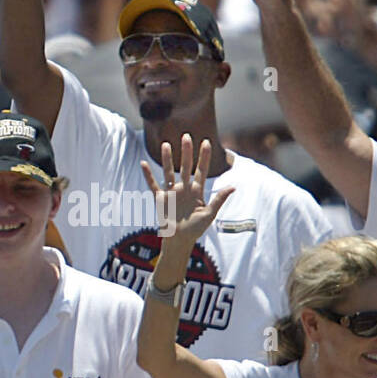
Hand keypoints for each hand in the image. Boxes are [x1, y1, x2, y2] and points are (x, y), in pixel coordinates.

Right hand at [140, 135, 233, 251]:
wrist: (179, 241)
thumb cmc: (196, 229)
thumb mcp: (209, 214)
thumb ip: (219, 199)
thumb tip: (233, 186)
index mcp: (197, 191)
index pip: (201, 170)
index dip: (204, 157)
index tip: (206, 142)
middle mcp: (184, 188)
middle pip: (185, 166)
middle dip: (186, 152)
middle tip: (186, 136)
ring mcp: (171, 192)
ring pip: (168, 172)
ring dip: (167, 159)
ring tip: (166, 144)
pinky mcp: (160, 199)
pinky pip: (153, 185)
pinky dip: (148, 175)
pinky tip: (143, 164)